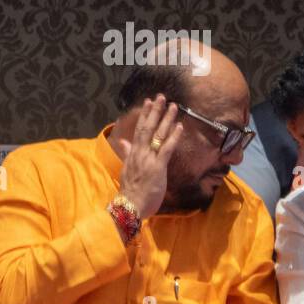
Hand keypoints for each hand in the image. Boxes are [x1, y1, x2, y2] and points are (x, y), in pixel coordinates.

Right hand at [114, 95, 184, 217]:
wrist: (130, 206)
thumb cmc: (131, 191)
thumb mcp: (127, 170)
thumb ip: (126, 154)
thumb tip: (123, 142)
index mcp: (133, 154)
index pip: (139, 130)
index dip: (144, 115)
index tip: (149, 102)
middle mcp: (139, 153)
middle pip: (147, 127)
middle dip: (155, 111)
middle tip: (161, 96)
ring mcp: (148, 159)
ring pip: (157, 134)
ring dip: (166, 119)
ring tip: (173, 106)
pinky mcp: (157, 167)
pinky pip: (166, 149)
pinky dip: (174, 136)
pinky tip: (180, 126)